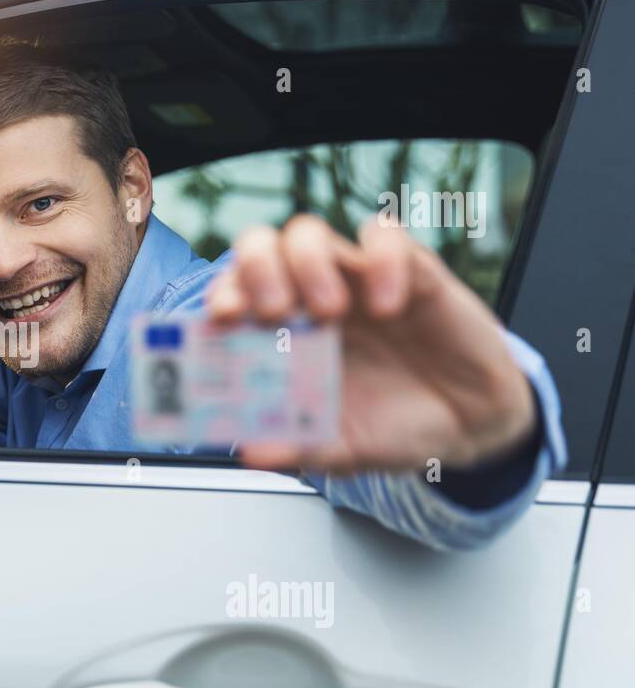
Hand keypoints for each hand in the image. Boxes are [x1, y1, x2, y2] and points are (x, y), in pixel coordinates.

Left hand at [204, 214, 537, 473]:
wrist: (468, 426)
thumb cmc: (393, 425)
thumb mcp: (342, 448)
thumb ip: (297, 448)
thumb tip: (249, 453)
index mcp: (283, 336)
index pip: (233, 292)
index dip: (221, 295)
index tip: (223, 319)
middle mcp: (309, 300)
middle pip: (260, 248)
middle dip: (254, 270)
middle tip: (273, 312)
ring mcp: (355, 280)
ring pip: (308, 234)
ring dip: (307, 264)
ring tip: (331, 312)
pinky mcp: (409, 271)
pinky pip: (385, 236)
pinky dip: (381, 260)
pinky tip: (388, 306)